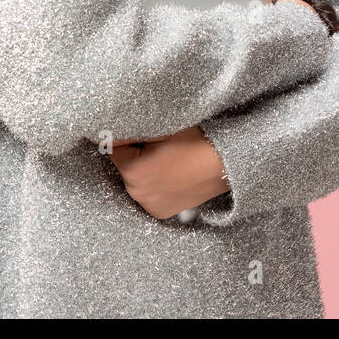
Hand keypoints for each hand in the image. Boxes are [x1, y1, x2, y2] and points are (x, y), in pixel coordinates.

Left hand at [107, 127, 230, 220]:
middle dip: (134, 152)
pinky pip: (149, 192)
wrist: (228, 162)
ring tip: (167, 158)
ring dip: (144, 168)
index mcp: (133, 170)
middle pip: (124, 164)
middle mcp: (138, 193)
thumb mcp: (161, 127)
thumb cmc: (197, 140)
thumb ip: (132, 130)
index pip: (113, 146)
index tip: (143, 131)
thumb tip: (109, 130)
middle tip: (159, 142)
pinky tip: (171, 173)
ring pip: (136, 179)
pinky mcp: (162, 212)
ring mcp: (150, 205)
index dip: (127, 135)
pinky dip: (154, 183)